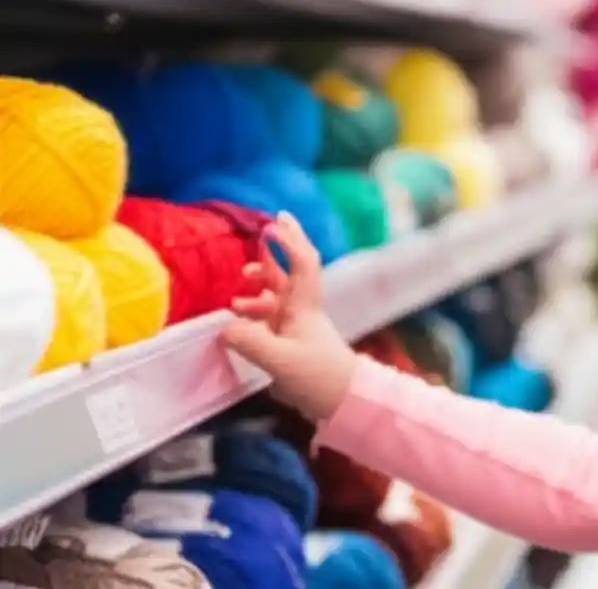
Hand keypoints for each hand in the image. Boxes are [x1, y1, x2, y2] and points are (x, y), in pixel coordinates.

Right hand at [220, 212, 355, 420]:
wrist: (343, 401)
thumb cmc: (318, 376)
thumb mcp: (280, 360)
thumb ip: (250, 341)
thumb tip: (225, 328)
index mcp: (303, 306)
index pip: (301, 262)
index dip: (288, 241)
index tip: (270, 225)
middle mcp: (301, 309)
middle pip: (291, 270)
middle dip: (280, 247)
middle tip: (266, 227)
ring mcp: (296, 325)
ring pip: (277, 293)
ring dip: (261, 283)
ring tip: (238, 282)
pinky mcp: (290, 341)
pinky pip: (270, 316)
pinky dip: (254, 312)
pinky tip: (236, 320)